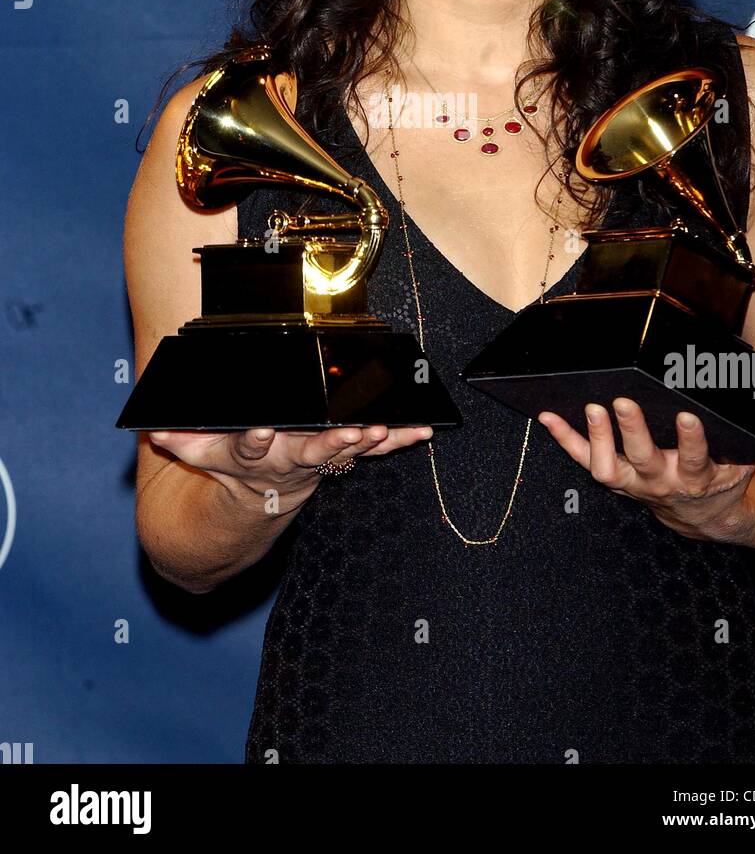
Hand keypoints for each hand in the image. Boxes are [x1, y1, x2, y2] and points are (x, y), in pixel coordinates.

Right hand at [146, 423, 433, 505]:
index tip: (263, 428)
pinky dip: (397, 439)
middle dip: (330, 443)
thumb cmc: (229, 464)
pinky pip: (371, 451)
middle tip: (350, 431)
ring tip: (382, 430)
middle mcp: (287, 461)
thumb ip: (180, 440)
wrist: (252, 505)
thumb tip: (154, 428)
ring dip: (365, 442)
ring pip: (343, 453)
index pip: (251, 446)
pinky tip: (421, 429)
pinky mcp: (339, 458)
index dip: (257, 437)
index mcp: (252, 455)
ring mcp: (317, 462)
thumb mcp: (200, 454)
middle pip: (309, 452)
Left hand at [537, 399, 754, 542]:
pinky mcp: (613, 479)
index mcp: (696, 476)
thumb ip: (749, 420)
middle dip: (632, 431)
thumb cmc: (720, 475)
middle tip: (625, 403)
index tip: (688, 417)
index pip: (694, 459)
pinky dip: (565, 439)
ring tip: (592, 408)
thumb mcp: (742, 454)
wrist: (703, 516)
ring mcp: (633, 483)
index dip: (691, 440)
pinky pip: (584, 461)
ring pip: (608, 466)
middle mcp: (661, 482)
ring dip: (597, 437)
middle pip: (643, 458)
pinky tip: (549, 416)